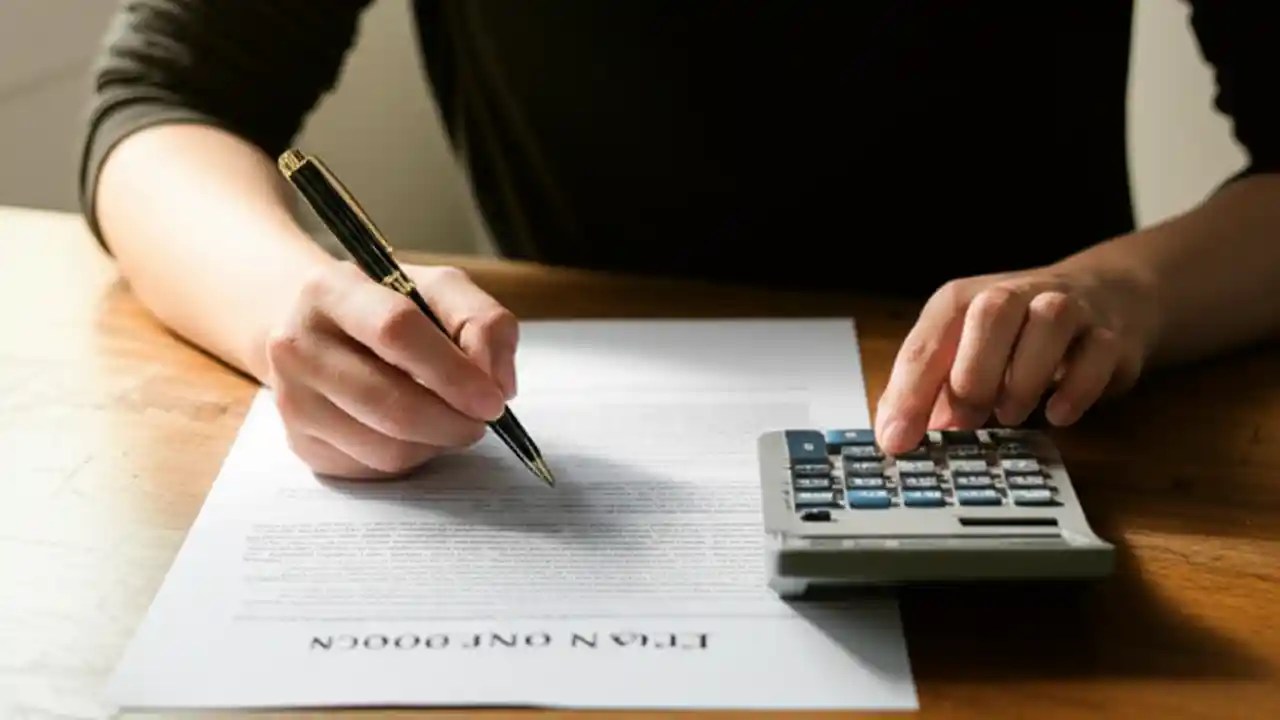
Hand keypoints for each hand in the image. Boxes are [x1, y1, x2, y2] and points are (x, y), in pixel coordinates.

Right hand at [263, 261, 516, 477]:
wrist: (313, 331)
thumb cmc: (385, 309)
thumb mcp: (436, 290)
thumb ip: (481, 321)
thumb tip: (498, 384)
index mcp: (330, 290)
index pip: (396, 331)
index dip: (453, 372)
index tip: (493, 399)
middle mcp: (297, 346)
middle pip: (391, 404)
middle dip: (453, 421)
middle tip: (483, 420)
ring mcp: (293, 401)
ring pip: (387, 448)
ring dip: (437, 442)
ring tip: (450, 418)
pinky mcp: (302, 444)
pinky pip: (376, 469)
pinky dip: (413, 456)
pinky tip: (416, 431)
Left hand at [874, 265, 1156, 454]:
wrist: (1106, 295)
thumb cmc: (1016, 335)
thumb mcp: (963, 354)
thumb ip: (930, 392)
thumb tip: (899, 437)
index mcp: (962, 302)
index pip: (927, 341)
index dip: (908, 394)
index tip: (895, 441)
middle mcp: (1014, 294)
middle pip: (990, 314)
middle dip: (972, 376)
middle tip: (964, 422)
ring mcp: (1067, 307)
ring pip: (1049, 323)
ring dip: (1024, 378)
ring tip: (1009, 415)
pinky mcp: (1110, 334)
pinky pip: (1098, 353)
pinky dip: (1076, 389)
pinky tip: (1056, 414)